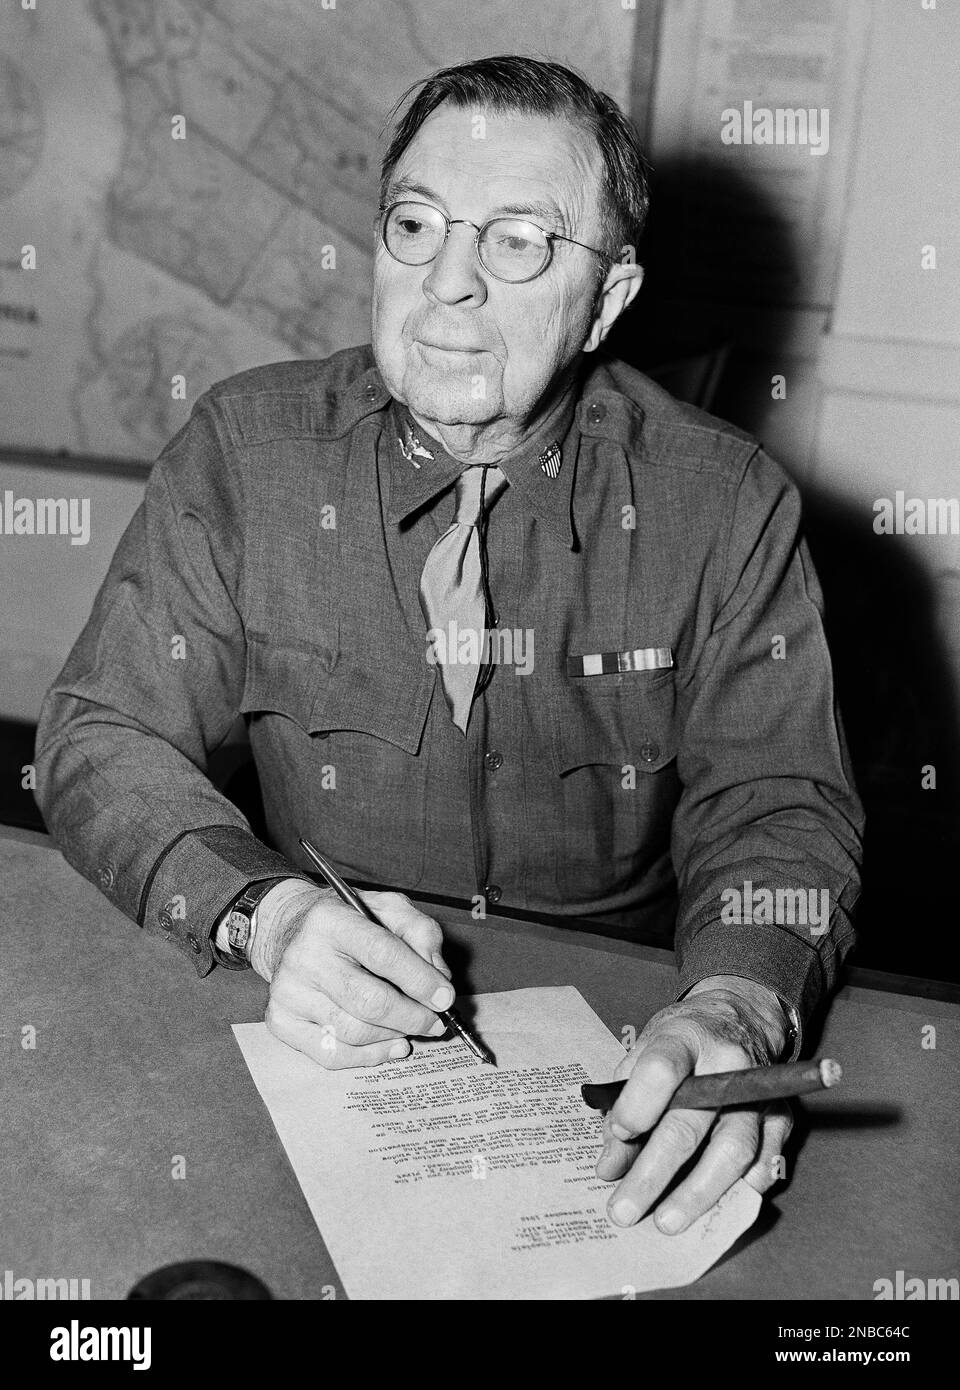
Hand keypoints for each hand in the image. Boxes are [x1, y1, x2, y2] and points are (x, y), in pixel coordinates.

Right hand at [259, 885, 454, 1068]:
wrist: (290, 931)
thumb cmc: (349, 922)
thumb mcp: (388, 908)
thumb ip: (421, 933)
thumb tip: (438, 976)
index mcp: (330, 920)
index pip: (383, 954)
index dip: (420, 980)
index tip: (445, 998)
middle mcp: (304, 956)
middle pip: (369, 1002)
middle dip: (413, 1017)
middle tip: (436, 1022)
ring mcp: (289, 992)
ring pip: (354, 1033)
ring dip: (394, 1035)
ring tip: (412, 1027)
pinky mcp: (281, 1021)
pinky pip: (332, 1055)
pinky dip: (370, 1056)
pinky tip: (391, 1044)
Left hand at [595, 976, 792, 1231]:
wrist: (739, 1017)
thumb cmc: (681, 1040)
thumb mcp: (643, 1052)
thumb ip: (624, 1104)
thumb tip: (610, 1168)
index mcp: (683, 1037)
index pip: (662, 1069)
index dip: (637, 1105)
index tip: (618, 1134)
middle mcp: (726, 1062)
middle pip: (690, 1123)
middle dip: (653, 1173)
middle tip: (625, 1210)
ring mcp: (759, 1091)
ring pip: (732, 1150)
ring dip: (696, 1194)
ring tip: (667, 1221)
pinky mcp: (782, 1114)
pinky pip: (766, 1159)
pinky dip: (742, 1188)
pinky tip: (718, 1206)